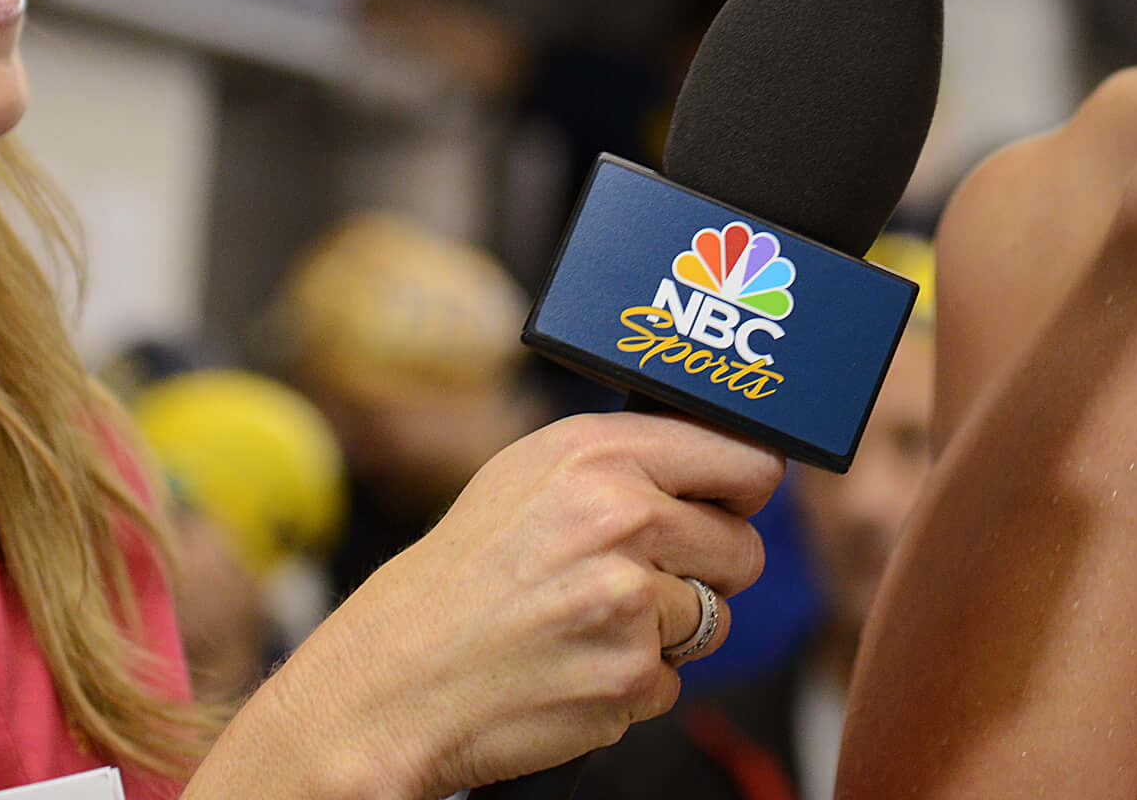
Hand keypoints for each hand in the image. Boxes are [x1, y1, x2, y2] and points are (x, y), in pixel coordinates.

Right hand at [190, 411, 781, 798]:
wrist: (391, 681)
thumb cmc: (458, 577)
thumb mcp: (527, 477)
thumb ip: (621, 461)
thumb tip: (717, 461)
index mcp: (596, 454)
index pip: (743, 458)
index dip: (745, 487)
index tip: (735, 502)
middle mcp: (619, 517)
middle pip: (742, 547)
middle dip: (707, 570)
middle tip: (640, 579)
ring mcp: (628, 602)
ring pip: (711, 619)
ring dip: (666, 632)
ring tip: (587, 623)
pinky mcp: (628, 677)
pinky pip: (673, 680)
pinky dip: (631, 682)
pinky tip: (572, 666)